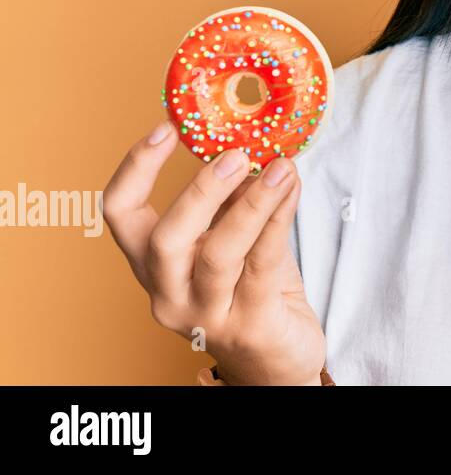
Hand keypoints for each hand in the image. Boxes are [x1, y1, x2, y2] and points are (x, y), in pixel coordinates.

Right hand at [103, 121, 326, 384]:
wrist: (277, 361)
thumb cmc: (252, 292)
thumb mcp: (233, 240)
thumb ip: (231, 202)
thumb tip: (248, 145)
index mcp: (153, 266)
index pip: (119, 214)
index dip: (135, 168)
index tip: (165, 128)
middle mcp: (168, 293)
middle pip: (164, 239)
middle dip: (199, 191)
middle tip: (236, 154)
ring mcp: (206, 314)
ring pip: (218, 253)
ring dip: (251, 204)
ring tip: (281, 167)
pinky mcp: (249, 326)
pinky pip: (262, 265)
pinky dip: (278, 221)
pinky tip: (292, 192)